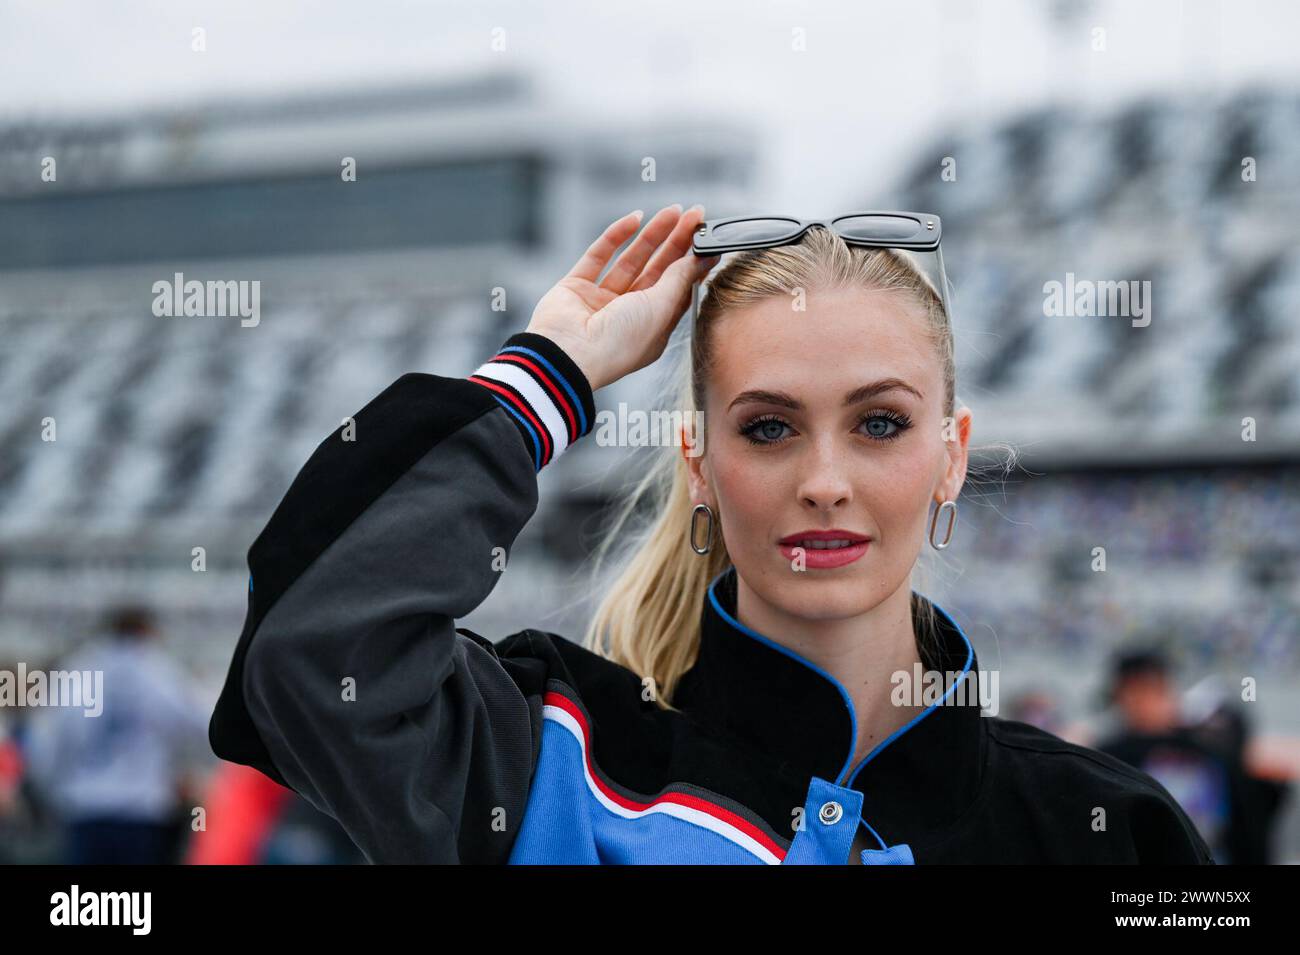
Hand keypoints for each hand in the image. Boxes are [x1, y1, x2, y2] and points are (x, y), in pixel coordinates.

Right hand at [524, 205, 719, 391]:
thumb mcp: (660, 308)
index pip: (677, 291)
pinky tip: (634, 218)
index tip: (706, 239)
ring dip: (652, 234)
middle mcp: (627, 316)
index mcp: (651, 330)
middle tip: (693, 215)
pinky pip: (598, 255)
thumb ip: (680, 279)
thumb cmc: (618, 344)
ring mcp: (600, 301)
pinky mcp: (575, 287)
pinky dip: (615, 236)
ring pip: (630, 260)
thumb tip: (702, 258)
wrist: (568, 356)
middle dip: (676, 242)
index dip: (692, 264)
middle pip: (657, 272)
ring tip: (672, 210)